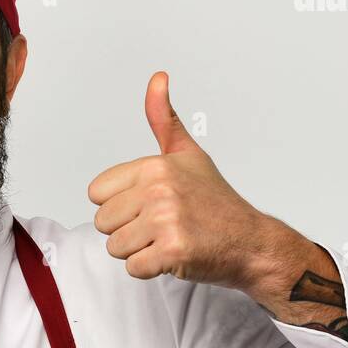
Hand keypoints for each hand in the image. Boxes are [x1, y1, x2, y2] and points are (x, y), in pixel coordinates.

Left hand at [87, 72, 278, 289]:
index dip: (120, 204)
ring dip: (139, 250)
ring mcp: (167, 222)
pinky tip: (174, 255)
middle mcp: (160, 190)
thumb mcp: (187, 154)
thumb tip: (158, 78)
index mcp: (155, 166)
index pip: (96, 194)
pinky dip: (151, 269)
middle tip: (162, 225)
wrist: (250, 242)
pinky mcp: (173, 252)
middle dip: (128, 230)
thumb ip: (163, 119)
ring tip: (168, 239)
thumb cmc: (216, 201)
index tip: (150, 204)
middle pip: (103, 223)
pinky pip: (134, 268)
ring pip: (116, 247)